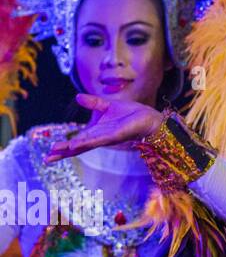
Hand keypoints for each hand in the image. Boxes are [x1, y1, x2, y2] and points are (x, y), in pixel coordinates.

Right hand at [46, 96, 163, 161]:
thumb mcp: (106, 106)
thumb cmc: (129, 113)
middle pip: (77, 147)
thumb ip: (93, 103)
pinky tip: (76, 144)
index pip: (76, 141)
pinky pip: (98, 139)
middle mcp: (98, 137)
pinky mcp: (115, 136)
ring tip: (57, 152)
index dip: (64, 146)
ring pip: (85, 145)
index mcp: (95, 131)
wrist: (148, 116)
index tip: (49, 152)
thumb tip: (77, 97)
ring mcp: (106, 138)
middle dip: (63, 152)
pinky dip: (87, 142)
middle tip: (47, 159)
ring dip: (71, 148)